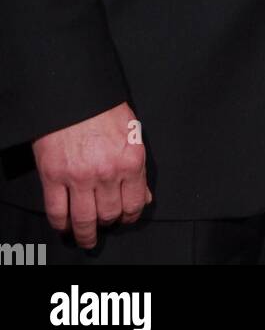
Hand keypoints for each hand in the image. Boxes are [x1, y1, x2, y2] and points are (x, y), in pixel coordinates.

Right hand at [32, 101, 151, 248]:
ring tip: (86, 236)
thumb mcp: (132, 133)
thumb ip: (138, 168)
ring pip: (85, 220)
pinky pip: (57, 212)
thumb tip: (144, 197)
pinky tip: (65, 225)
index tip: (125, 218)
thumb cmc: (104, 109)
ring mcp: (79, 176)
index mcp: (131, 160)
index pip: (134, 204)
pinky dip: (61, 224)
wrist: (75, 93)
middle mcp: (107, 172)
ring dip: (86, 233)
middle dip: (108, 223)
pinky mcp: (54, 176)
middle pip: (110, 214)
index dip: (130, 216)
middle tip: (104, 223)